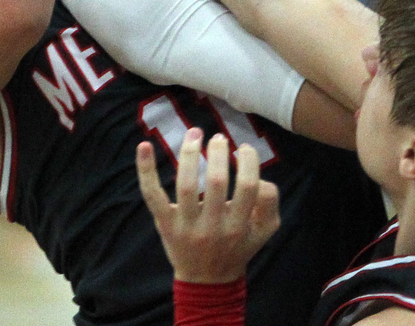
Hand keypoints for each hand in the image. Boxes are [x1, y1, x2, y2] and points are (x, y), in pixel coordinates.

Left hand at [137, 129, 280, 284]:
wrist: (207, 281)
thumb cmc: (238, 247)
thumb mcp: (264, 230)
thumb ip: (269, 202)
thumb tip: (259, 177)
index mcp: (239, 226)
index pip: (248, 187)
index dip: (248, 162)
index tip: (244, 148)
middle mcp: (212, 227)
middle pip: (215, 181)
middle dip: (217, 153)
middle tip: (218, 138)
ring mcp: (185, 225)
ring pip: (185, 184)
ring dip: (189, 153)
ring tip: (195, 133)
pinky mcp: (164, 223)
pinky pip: (152, 195)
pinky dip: (146, 170)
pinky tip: (144, 145)